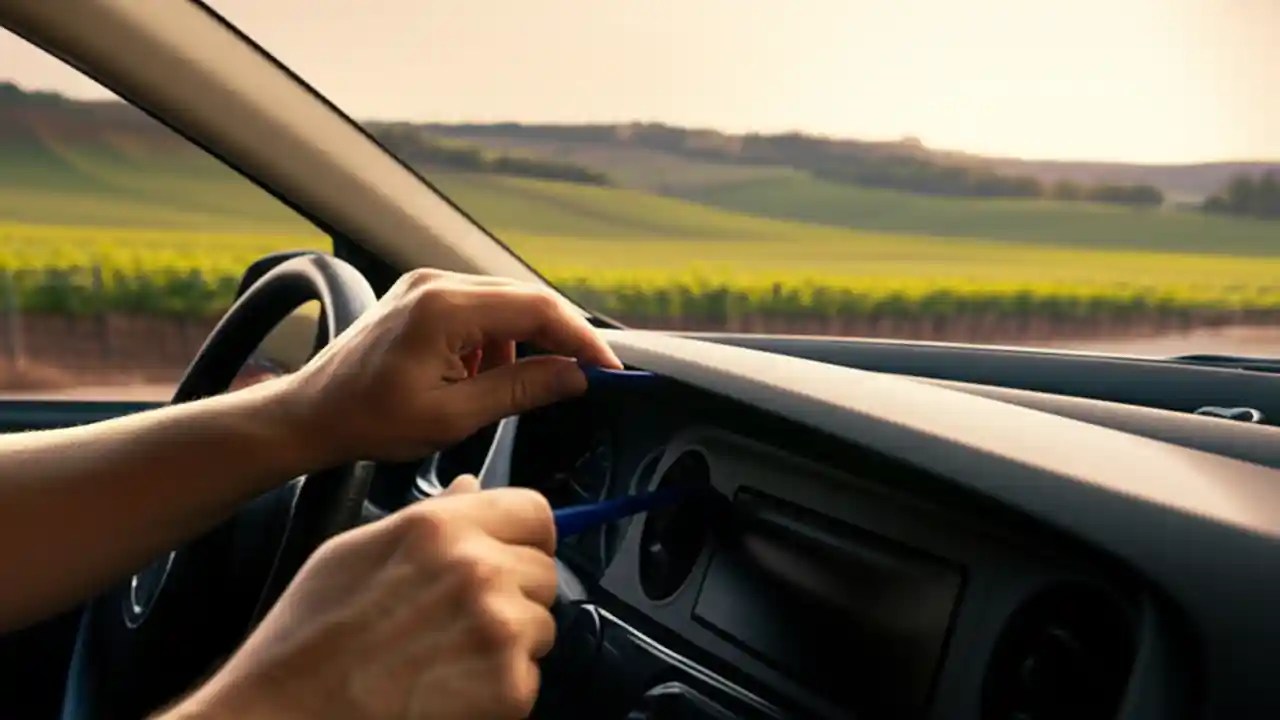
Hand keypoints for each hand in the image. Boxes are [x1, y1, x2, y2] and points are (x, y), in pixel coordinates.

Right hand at [165, 475, 558, 718]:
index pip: (535, 511)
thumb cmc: (309, 637)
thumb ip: (430, 515)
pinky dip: (502, 688)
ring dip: (512, 643)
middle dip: (517, 593)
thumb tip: (473, 488)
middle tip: (463, 619)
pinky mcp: (509, 687)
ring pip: (542, 626)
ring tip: (449, 655)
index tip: (513, 553)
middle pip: (544, 571)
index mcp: (441, 527)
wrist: (286, 713)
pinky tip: (450, 687)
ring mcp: (498, 629)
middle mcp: (478, 569)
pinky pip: (531, 677)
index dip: (526, 536)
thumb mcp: (357, 549)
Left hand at [280, 270, 620, 463]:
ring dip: (523, 344)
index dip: (581, 339)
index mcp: (444, 308)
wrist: (312, 414)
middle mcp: (437, 283)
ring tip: (514, 390)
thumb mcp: (453, 417)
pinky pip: (480, 309)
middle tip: (587, 377)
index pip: (537, 309)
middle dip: (560, 339)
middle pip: (525, 299)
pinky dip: (496, 342)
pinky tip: (481, 379)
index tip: (609, 369)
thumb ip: (520, 390)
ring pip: (505, 304)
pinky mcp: (422, 296)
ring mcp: (427, 285)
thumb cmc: (370, 421)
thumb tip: (574, 376)